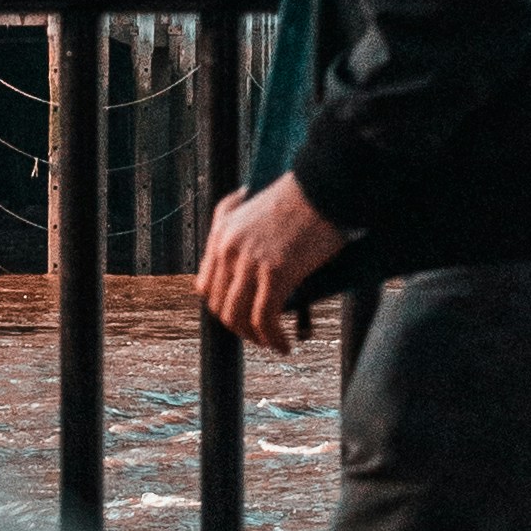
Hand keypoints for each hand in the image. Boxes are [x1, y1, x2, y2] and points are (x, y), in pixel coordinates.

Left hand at [200, 171, 343, 354]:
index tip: (241, 315)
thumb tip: (250, 259)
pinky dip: (272, 338)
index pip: (206, 285)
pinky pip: (265, 319)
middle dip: (238, 326)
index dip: (222, 307)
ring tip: (272, 343)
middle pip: (220, 305)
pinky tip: (285, 345)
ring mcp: (250, 262)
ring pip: (238, 317)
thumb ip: (243, 227)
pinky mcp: (275, 273)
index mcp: (222, 232)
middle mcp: (229, 248)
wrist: (325, 185)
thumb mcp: (256, 206)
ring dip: (255, 337)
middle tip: (259, 333)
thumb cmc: (302, 194)